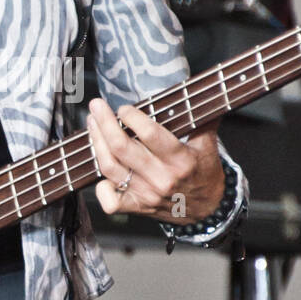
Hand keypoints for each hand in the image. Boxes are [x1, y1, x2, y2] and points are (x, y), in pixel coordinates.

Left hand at [85, 97, 224, 223]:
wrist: (207, 209)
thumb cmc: (204, 171)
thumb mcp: (208, 143)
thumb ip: (202, 118)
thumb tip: (199, 91)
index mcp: (180, 159)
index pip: (150, 134)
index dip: (132, 117)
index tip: (124, 108)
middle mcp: (161, 178)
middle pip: (122, 148)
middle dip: (105, 123)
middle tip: (96, 106)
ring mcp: (147, 194)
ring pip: (111, 167)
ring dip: (97, 143)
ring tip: (92, 124)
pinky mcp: (138, 207)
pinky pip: (112, 202)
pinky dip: (101, 188)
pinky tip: (101, 168)